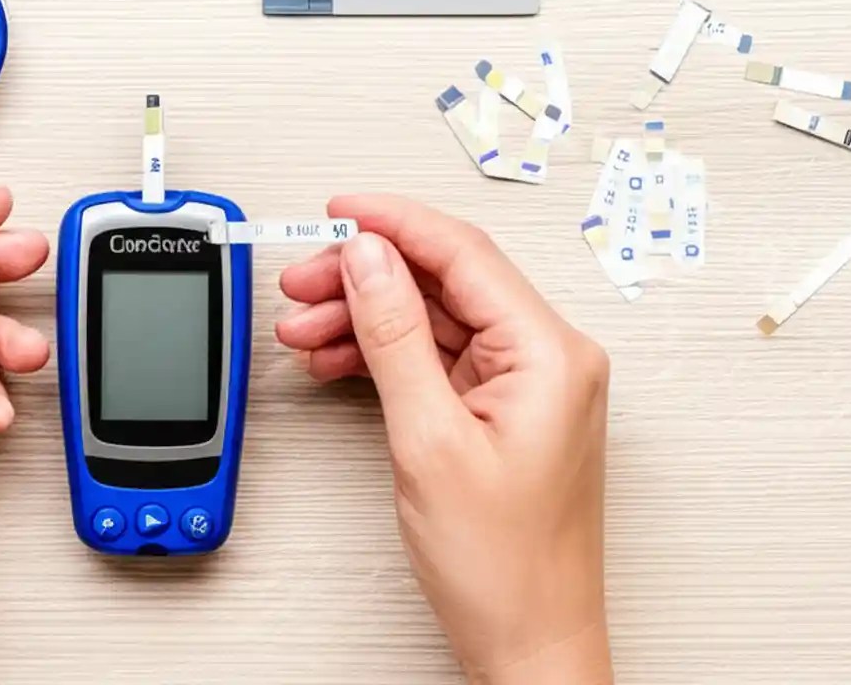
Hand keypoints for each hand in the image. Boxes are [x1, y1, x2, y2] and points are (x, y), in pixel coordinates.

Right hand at [277, 195, 612, 684]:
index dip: (392, 222)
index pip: (463, 253)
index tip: (336, 209)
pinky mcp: (503, 410)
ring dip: (366, 318)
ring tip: (304, 330)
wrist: (529, 641)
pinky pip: (438, 359)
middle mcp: (547, 359)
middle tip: (301, 284)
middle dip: (365, 277)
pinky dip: (386, 355)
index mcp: (550, 353)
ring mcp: (526, 385)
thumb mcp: (428, 439)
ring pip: (434, 320)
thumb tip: (368, 260)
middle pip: (444, 282)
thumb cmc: (502, 565)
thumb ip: (395, 337)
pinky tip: (338, 359)